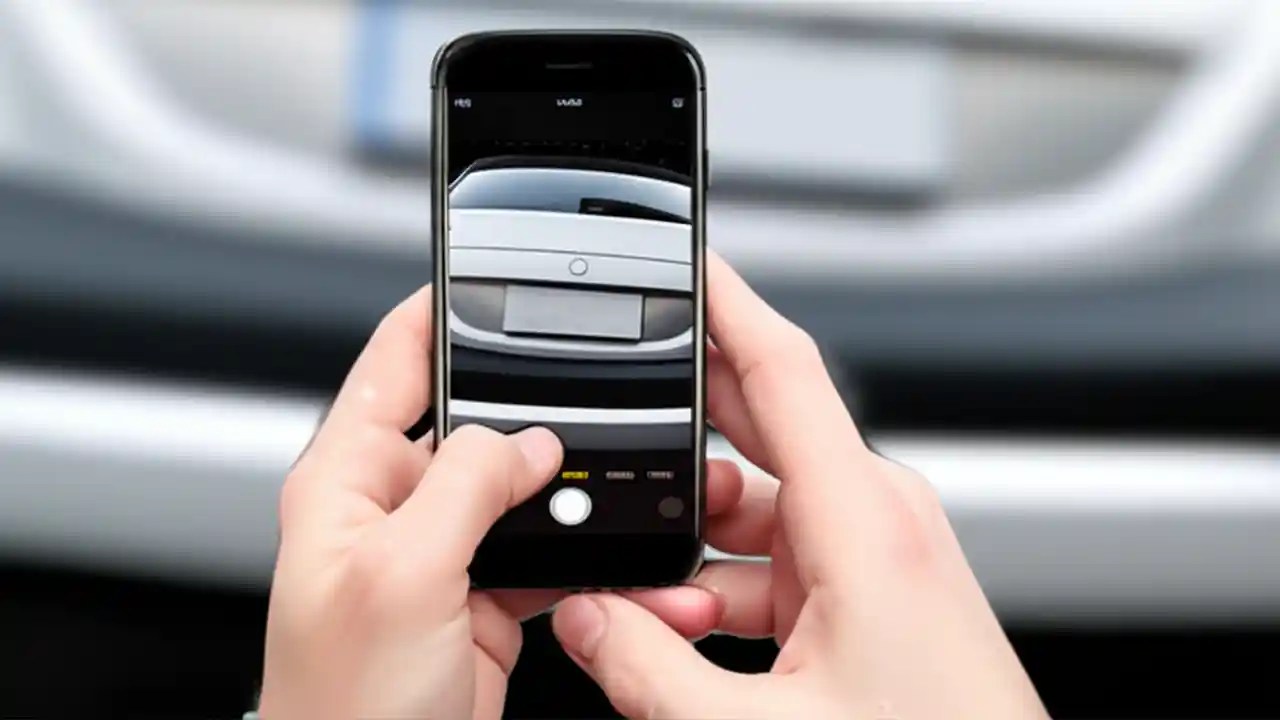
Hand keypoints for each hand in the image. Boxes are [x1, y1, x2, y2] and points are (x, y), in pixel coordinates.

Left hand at [257, 287, 734, 718]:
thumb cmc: (345, 709)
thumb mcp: (403, 576)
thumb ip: (468, 488)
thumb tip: (532, 439)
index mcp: (349, 479)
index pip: (395, 360)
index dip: (442, 309)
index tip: (494, 270)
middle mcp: (395, 506)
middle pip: (478, 420)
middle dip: (542, 408)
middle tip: (605, 391)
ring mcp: (444, 552)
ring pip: (524, 488)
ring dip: (577, 488)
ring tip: (629, 484)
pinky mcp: (485, 597)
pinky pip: (548, 551)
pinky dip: (589, 553)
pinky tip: (621, 556)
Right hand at [551, 255, 1048, 719]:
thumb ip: (651, 671)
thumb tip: (585, 620)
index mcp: (863, 519)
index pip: (780, 367)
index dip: (723, 299)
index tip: (678, 256)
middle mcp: (873, 517)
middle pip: (754, 430)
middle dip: (672, 438)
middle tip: (599, 443)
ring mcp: (874, 552)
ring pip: (754, 509)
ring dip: (692, 545)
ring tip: (642, 606)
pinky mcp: (868, 589)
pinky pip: (776, 557)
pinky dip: (721, 583)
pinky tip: (682, 632)